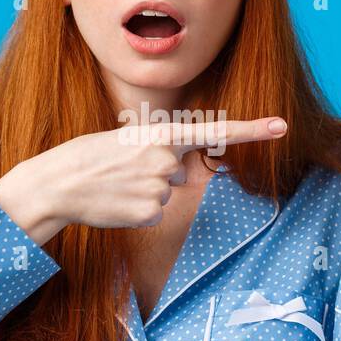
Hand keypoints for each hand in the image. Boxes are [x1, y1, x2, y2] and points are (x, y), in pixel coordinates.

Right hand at [0, 116, 288, 245]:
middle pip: (178, 172)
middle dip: (155, 173)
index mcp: (160, 134)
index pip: (215, 131)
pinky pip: (155, 213)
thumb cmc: (88, 158)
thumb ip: (158, 150)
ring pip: (165, 194)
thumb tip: (175, 172)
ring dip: (143, 193)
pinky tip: (116, 203)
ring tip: (114, 185)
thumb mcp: (126, 140)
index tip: (282, 126)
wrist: (59, 183)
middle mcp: (166, 160)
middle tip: (121, 170)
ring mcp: (159, 188)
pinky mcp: (150, 214)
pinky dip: (137, 211)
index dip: (252, 130)